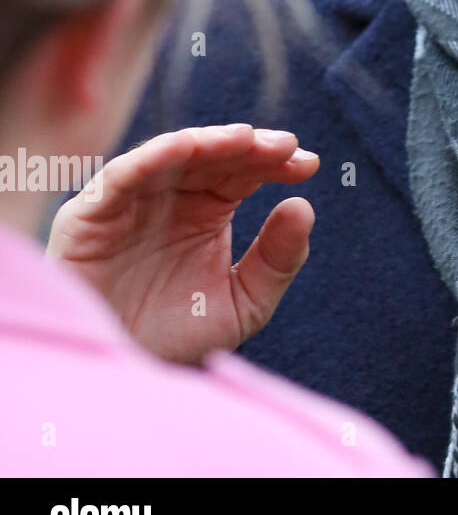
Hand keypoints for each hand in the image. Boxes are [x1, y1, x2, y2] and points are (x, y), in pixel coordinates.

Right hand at [47, 124, 318, 364]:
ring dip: (209, 141)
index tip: (310, 164)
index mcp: (207, 209)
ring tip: (246, 139)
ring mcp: (131, 202)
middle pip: (214, 155)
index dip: (276, 162)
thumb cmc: (177, 339)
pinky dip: (153, 157)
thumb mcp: (243, 303)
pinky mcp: (90, 215)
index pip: (245, 170)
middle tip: (286, 146)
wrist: (119, 376)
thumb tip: (305, 206)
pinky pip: (122, 175)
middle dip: (251, 147)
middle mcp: (170, 197)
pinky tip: (187, 145)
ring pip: (172, 155)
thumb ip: (277, 260)